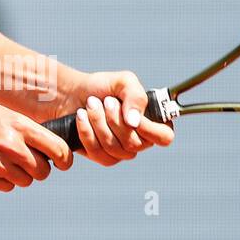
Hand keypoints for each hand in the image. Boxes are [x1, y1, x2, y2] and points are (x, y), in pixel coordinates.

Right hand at [0, 99, 73, 191]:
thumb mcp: (4, 114)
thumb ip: (27, 130)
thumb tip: (51, 147)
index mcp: (20, 126)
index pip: (58, 149)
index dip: (64, 159)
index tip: (63, 162)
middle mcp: (12, 146)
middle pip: (43, 171)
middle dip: (39, 168)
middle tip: (28, 159)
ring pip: (27, 181)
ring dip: (22, 174)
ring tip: (6, 159)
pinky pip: (8, 186)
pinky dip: (5, 180)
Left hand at [57, 70, 174, 166]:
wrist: (74, 93)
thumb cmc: (103, 87)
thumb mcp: (123, 82)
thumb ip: (136, 96)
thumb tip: (134, 122)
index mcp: (152, 122)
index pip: (164, 137)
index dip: (149, 129)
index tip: (129, 114)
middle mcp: (140, 140)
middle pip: (134, 144)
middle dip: (115, 119)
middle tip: (105, 101)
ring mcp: (121, 152)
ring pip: (114, 148)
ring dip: (99, 122)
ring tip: (91, 104)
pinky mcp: (101, 157)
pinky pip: (97, 152)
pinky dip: (87, 131)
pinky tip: (81, 117)